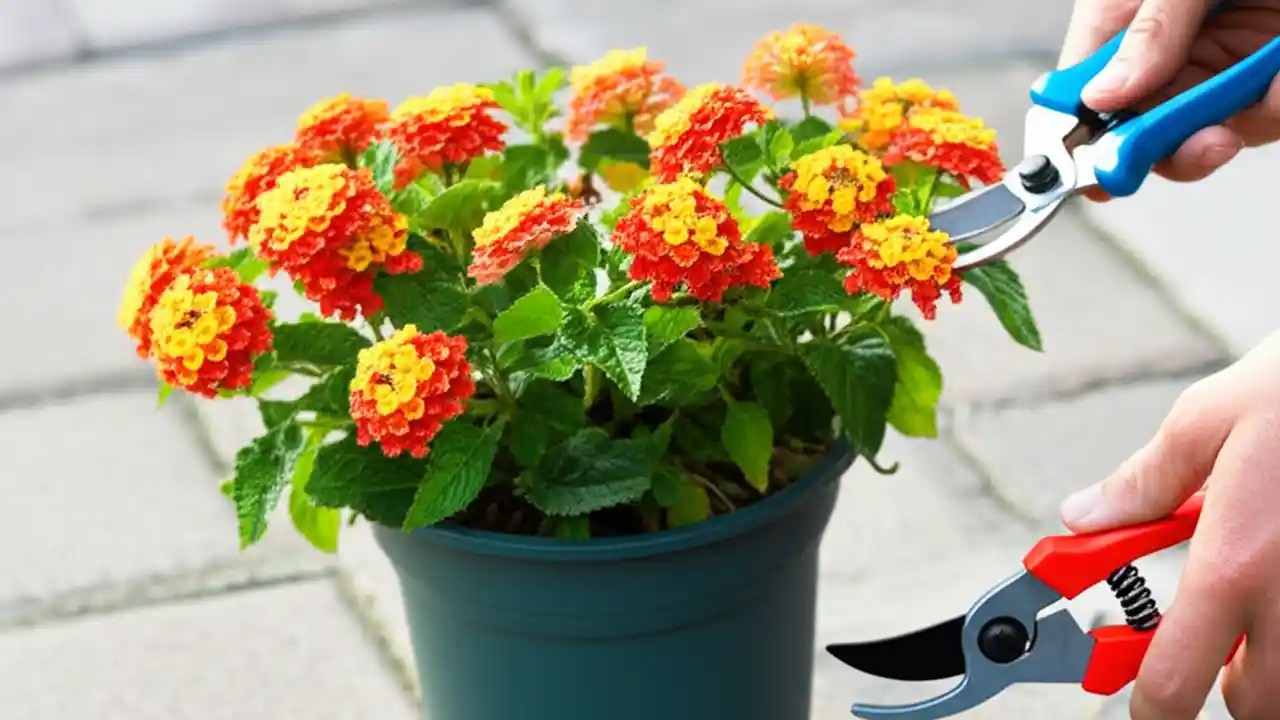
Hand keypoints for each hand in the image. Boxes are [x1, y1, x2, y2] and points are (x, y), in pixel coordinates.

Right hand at [1059, 0, 1279, 197]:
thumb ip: (1150, 28)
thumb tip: (1106, 96)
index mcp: (1119, 19)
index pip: (1081, 98)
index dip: (1083, 143)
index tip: (1100, 174)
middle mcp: (1163, 50)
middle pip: (1144, 130)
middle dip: (1175, 146)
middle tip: (1208, 143)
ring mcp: (1218, 61)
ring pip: (1211, 129)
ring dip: (1244, 121)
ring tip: (1273, 90)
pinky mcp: (1264, 69)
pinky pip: (1265, 111)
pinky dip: (1277, 105)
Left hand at [1059, 330, 1279, 718]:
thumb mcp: (1208, 421)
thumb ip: (1143, 484)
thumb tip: (1085, 516)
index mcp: (1236, 562)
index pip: (1175, 682)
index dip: (1147, 703)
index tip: (1136, 694)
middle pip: (1255, 706)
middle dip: (1225, 684)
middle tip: (1210, 634)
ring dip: (1271, 664)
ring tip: (1256, 597)